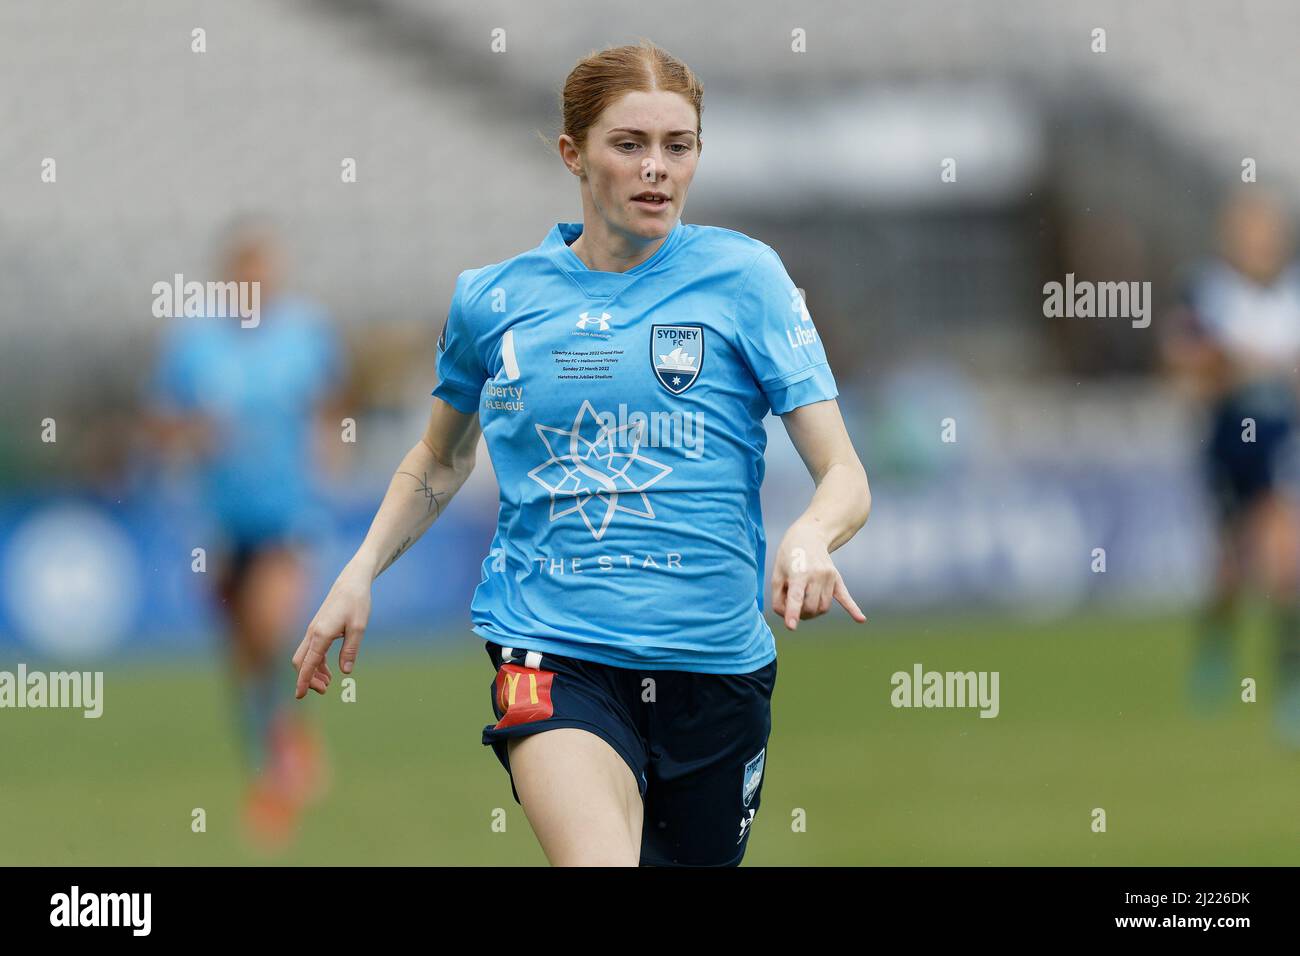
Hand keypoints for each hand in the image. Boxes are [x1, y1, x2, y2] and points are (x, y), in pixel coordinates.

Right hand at [293, 560, 371, 697]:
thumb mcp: (358, 628)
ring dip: (313, 672)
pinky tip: (328, 671)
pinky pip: (311, 650)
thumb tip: (345, 672)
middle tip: (325, 690)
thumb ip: (350, 650)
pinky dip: (316, 663)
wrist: (351, 583)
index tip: (299, 696)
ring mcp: (312, 630)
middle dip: (308, 679)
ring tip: (328, 684)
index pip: (308, 663)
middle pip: (301, 662)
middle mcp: (312, 633)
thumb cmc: (356, 603)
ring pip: (304, 657)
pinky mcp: (317, 628)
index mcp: (321, 634)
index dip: (303, 681)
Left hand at [770, 522, 865, 630]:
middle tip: (790, 605)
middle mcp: (817, 575)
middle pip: (811, 607)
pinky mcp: (837, 579)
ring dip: (813, 612)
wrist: (809, 536)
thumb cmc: (788, 557)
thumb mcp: (776, 575)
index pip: (796, 597)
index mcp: (799, 573)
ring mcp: (829, 577)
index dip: (793, 613)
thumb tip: (789, 619)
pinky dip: (853, 609)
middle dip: (800, 613)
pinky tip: (861, 620)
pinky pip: (846, 597)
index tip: (791, 627)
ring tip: (802, 603)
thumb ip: (778, 599)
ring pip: (824, 607)